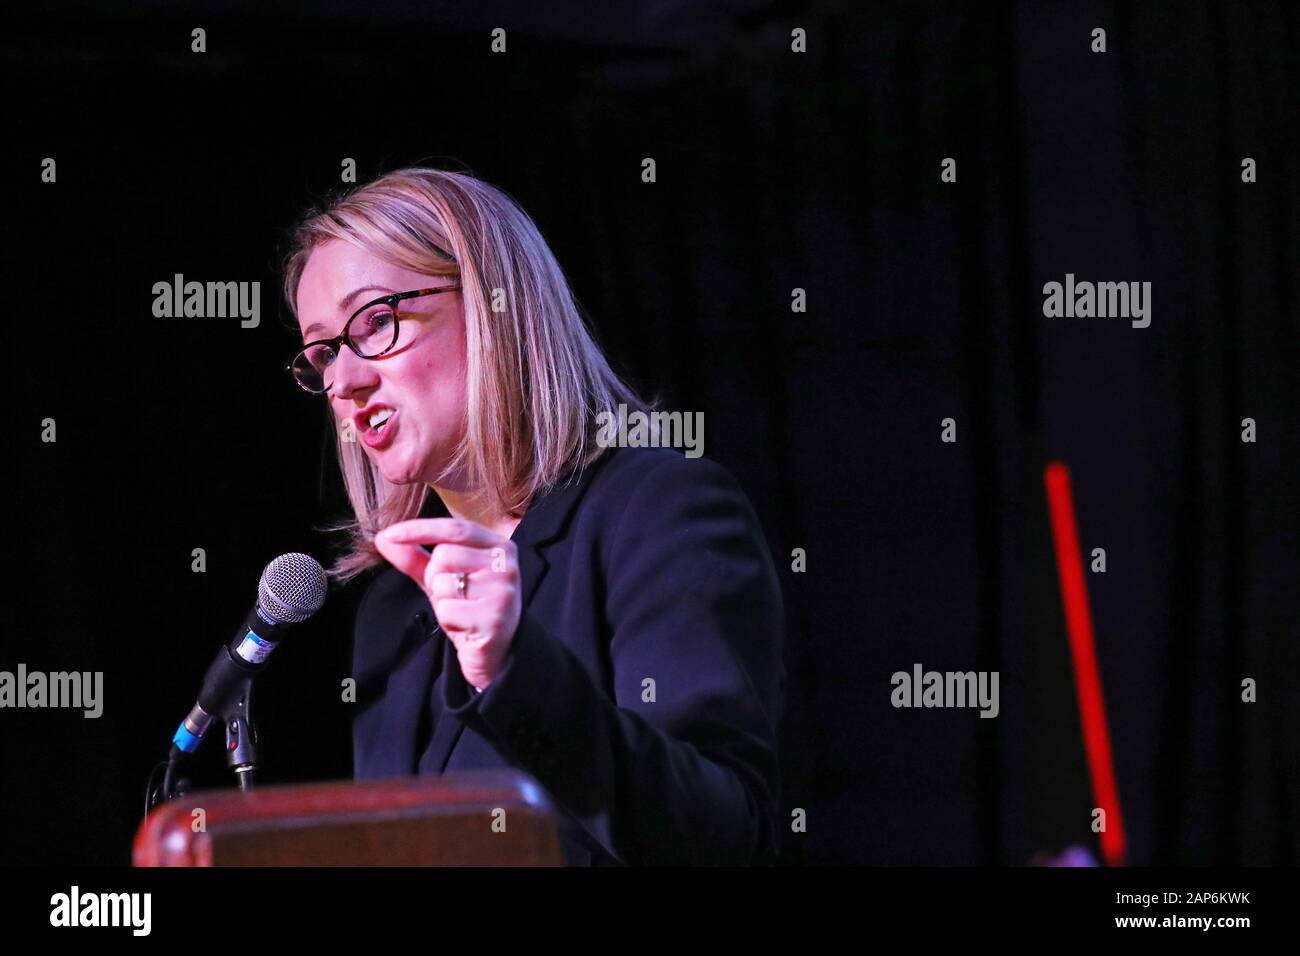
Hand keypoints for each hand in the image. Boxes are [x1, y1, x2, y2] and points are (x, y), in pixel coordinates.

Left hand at [374, 518, 521, 690]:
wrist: (498, 651)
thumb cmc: (471, 608)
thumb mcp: (443, 578)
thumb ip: (416, 557)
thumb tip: (382, 537)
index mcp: (498, 545)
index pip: (454, 528)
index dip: (419, 529)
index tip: (389, 535)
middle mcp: (505, 563)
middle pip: (444, 555)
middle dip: (435, 577)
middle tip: (453, 595)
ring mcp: (502, 590)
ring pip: (443, 582)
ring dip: (442, 601)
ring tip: (461, 611)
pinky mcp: (494, 617)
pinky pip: (448, 610)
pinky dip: (448, 620)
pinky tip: (466, 626)